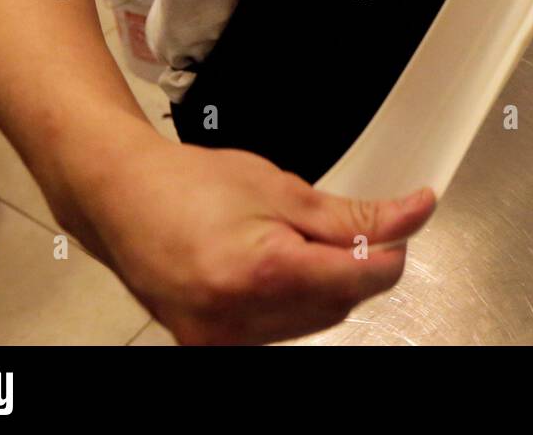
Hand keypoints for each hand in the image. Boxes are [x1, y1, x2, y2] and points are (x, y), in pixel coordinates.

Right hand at [58, 136, 435, 344]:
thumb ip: (353, 215)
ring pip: (314, 320)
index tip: (410, 219)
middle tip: (340, 222)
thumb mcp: (282, 188)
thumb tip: (411, 215)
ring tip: (291, 238)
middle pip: (340, 303)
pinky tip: (275, 264)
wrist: (121, 198)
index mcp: (263, 272)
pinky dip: (293, 298)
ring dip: (324, 283)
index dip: (392, 248)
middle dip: (355, 263)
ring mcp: (223, 340)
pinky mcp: (212, 346)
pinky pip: (280, 329)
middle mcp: (240, 319)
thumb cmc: (188, 185)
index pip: (361, 278)